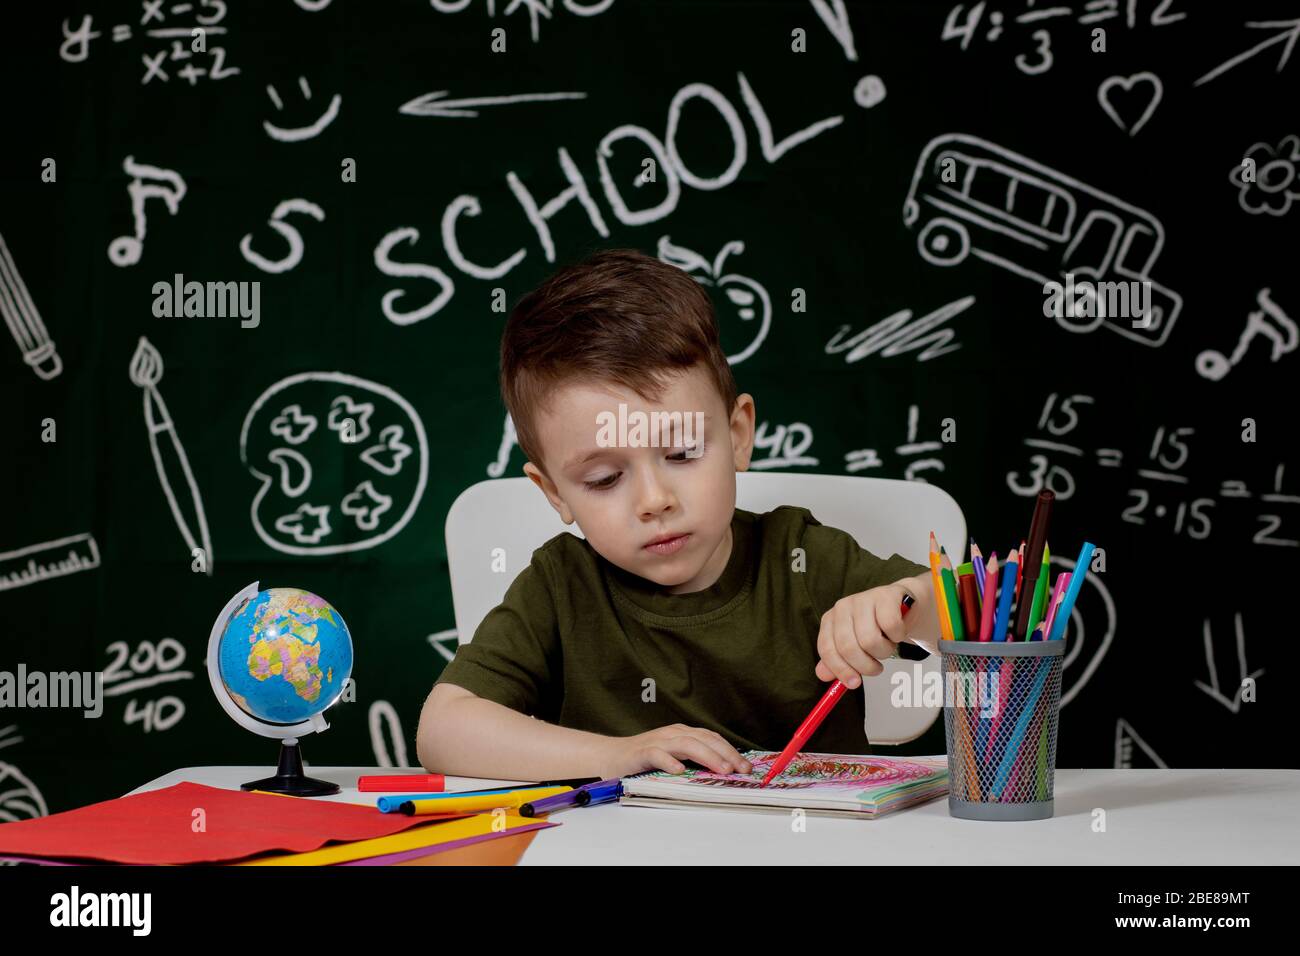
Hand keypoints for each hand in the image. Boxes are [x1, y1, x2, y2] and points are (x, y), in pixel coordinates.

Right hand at [595, 724, 753, 777]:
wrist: (610, 757)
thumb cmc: (644, 760)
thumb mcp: (673, 757)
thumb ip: (692, 761)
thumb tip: (722, 773)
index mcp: (682, 734)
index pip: (712, 739)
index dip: (731, 751)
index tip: (746, 767)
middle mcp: (672, 734)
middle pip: (704, 739)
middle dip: (725, 754)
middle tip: (741, 769)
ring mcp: (657, 741)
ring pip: (686, 744)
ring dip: (707, 756)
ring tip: (721, 769)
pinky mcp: (641, 752)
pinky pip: (657, 754)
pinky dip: (669, 761)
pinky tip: (679, 770)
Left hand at [814, 583, 911, 688]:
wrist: (901, 606)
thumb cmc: (877, 628)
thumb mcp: (854, 645)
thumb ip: (837, 661)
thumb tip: (822, 675)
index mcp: (830, 620)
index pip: (827, 649)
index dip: (840, 669)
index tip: (854, 683)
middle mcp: (843, 607)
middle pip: (848, 647)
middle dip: (865, 666)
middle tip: (876, 668)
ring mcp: (863, 599)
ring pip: (870, 640)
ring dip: (884, 652)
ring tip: (887, 646)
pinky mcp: (885, 596)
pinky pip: (891, 626)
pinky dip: (898, 636)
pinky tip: (897, 632)